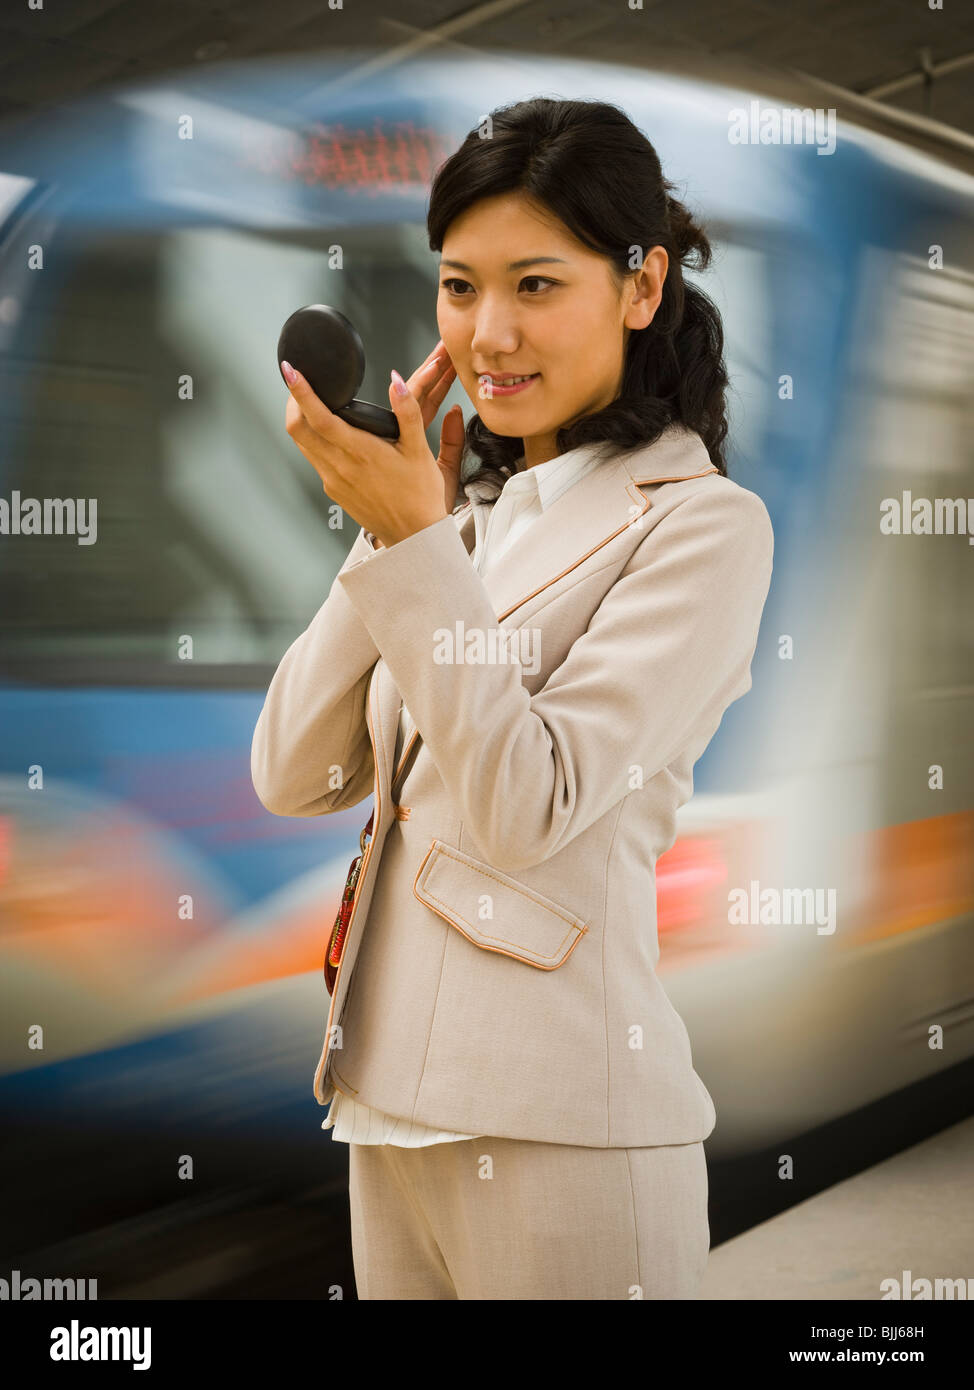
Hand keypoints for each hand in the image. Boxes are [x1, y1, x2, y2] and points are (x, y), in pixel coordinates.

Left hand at [283, 341, 463, 546]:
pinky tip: (328, 434)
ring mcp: (333, 480)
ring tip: (311, 402)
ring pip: (303, 444)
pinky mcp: (334, 490)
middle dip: (294, 401)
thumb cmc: (420, 496)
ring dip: (301, 421)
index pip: (319, 418)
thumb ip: (407, 412)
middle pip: (298, 429)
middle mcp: (340, 467)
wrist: (415, 537)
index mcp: (360, 452)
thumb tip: (396, 380)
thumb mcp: (420, 450)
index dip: (301, 392)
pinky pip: (315, 459)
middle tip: (299, 381)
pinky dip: (314, 440)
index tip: (291, 371)